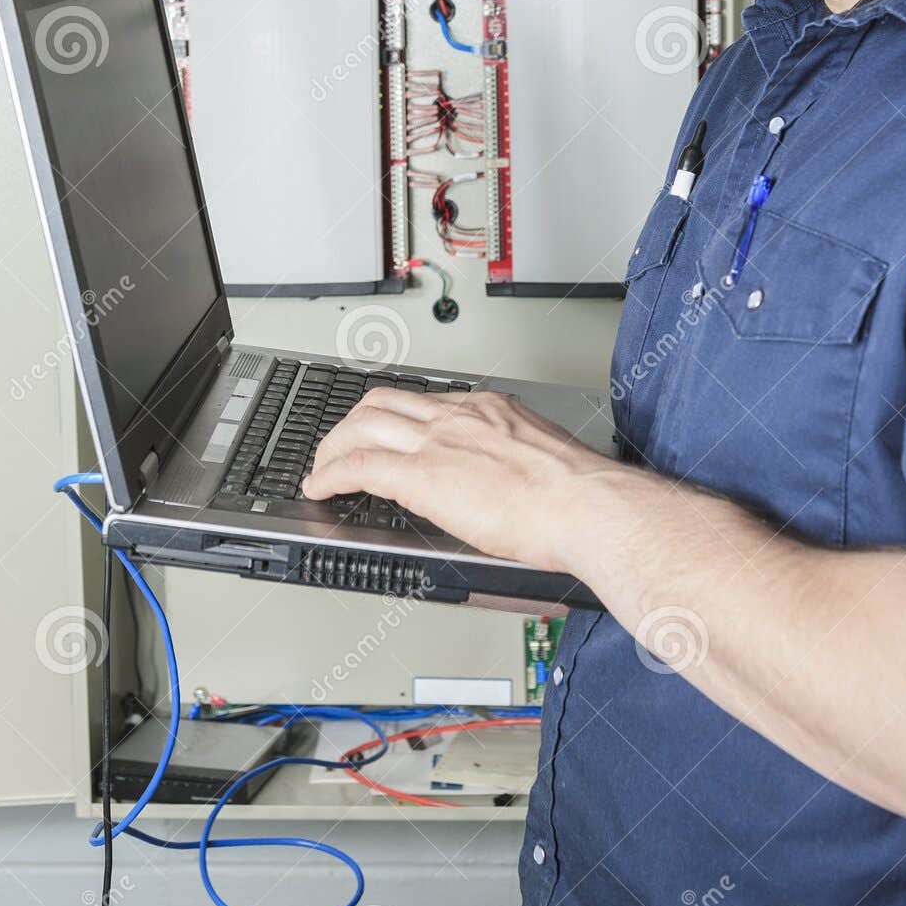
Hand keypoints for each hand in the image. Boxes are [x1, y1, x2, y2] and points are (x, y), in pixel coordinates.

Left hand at [303, 386, 610, 573]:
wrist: (584, 504)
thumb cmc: (578, 494)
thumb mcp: (543, 459)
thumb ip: (514, 459)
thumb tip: (510, 481)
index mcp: (489, 410)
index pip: (425, 402)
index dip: (395, 418)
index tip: (389, 433)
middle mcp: (457, 416)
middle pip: (382, 403)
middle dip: (352, 424)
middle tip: (340, 446)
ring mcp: (437, 441)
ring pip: (361, 425)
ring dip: (333, 447)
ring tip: (323, 468)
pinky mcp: (422, 475)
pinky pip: (358, 466)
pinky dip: (331, 475)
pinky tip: (321, 488)